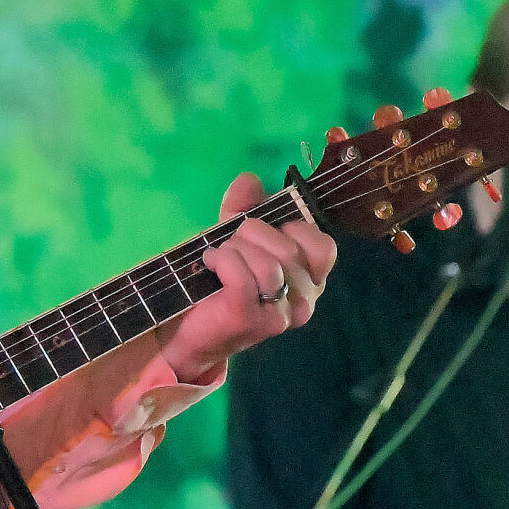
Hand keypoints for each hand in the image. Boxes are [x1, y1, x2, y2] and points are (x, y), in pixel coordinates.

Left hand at [155, 172, 335, 382]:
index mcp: (310, 282)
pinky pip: (242, 275)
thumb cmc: (218, 283)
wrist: (186, 329)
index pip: (322, 247)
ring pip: (268, 264)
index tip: (262, 235)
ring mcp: (279, 315)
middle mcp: (303, 302)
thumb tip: (249, 179)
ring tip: (218, 258)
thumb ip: (245, 208)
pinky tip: (211, 263)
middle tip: (230, 246)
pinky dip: (222, 260)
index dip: (292, 229)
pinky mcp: (251, 320)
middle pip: (289, 249)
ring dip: (235, 250)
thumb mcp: (236, 239)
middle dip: (252, 235)